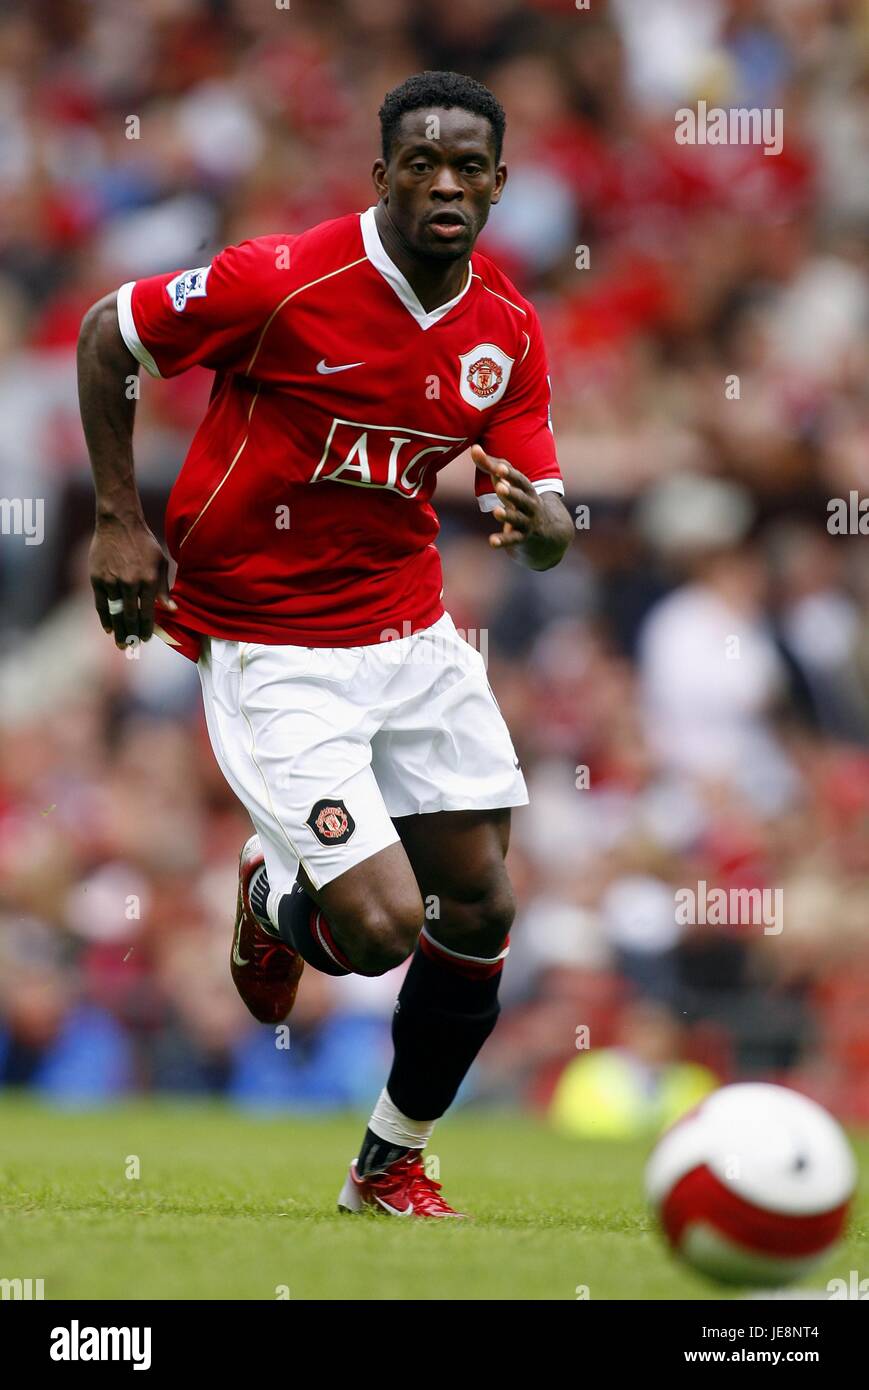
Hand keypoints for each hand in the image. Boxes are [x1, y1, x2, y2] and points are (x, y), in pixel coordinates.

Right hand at [89, 513, 175, 647]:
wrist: (119, 524)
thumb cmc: (144, 543)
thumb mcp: (161, 562)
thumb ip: (164, 588)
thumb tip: (172, 610)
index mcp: (149, 581)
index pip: (147, 613)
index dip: (146, 629)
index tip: (146, 639)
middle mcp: (130, 584)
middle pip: (130, 617)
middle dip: (131, 635)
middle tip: (132, 648)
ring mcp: (112, 582)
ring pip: (115, 613)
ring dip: (117, 630)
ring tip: (120, 643)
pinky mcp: (97, 578)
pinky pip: (101, 604)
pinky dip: (104, 617)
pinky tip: (107, 628)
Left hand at [471, 444, 544, 549]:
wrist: (548, 532)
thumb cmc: (520, 500)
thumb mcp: (507, 484)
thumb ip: (490, 466)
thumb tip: (473, 448)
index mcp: (527, 490)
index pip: (520, 480)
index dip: (510, 474)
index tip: (500, 468)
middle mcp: (530, 505)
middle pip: (522, 498)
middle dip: (512, 493)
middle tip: (500, 486)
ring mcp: (528, 522)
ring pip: (518, 519)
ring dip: (508, 516)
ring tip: (496, 511)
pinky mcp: (523, 538)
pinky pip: (513, 540)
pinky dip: (503, 541)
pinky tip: (492, 542)